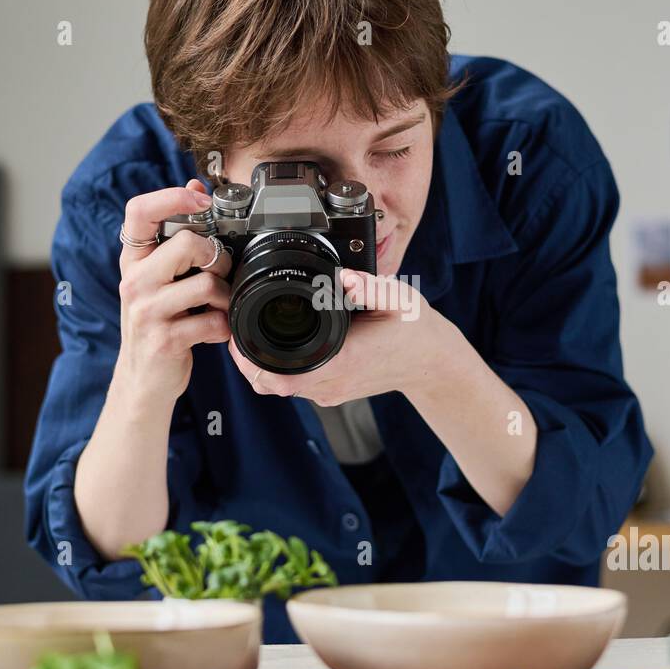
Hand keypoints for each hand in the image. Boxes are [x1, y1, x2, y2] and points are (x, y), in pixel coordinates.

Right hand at [115, 179, 232, 402]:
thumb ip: (174, 237)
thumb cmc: (157, 323)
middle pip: (188, 243)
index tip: (202, 201)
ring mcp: (146, 311)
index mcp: (133, 261)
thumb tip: (194, 185)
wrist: (143, 380)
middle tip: (220, 275)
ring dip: (226, 296)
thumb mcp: (158, 278)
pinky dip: (224, 327)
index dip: (173, 197)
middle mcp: (134, 282)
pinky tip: (215, 330)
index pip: (139, 210)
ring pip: (206, 283)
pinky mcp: (164, 340)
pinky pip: (212, 321)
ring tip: (219, 306)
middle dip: (218, 257)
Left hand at [228, 269, 448, 404]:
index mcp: (341, 360)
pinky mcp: (333, 391)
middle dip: (246, 361)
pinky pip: (296, 384)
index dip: (249, 360)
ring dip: (261, 365)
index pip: (278, 375)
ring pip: (280, 387)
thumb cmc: (416, 331)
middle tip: (235, 330)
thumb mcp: (399, 300)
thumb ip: (371, 286)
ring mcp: (331, 391)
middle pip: (270, 384)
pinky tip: (279, 343)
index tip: (236, 334)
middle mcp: (331, 383)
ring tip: (251, 333)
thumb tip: (344, 276)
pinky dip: (280, 368)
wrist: (434, 363)